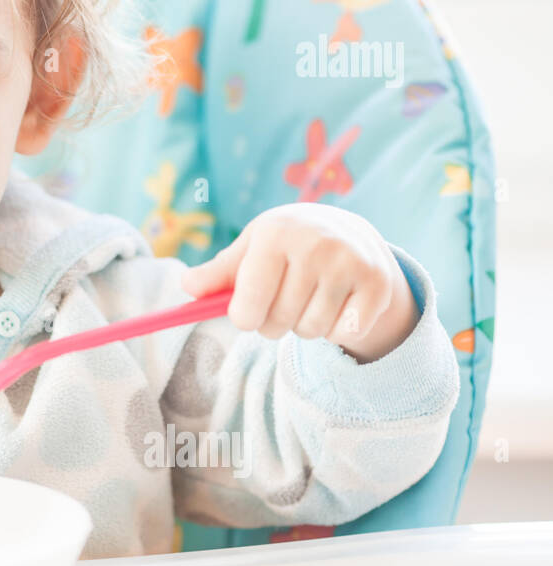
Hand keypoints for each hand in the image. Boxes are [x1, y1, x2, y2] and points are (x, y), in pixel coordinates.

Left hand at [179, 203, 419, 362]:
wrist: (349, 231)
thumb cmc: (285, 245)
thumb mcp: (250, 249)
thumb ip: (218, 273)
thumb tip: (187, 286)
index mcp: (274, 234)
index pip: (247, 305)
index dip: (244, 318)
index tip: (248, 312)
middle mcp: (314, 243)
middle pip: (278, 322)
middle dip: (273, 322)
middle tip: (283, 301)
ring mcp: (350, 262)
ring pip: (311, 331)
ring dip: (304, 326)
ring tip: (310, 298)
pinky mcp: (378, 284)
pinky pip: (344, 333)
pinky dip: (337, 329)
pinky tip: (338, 302)